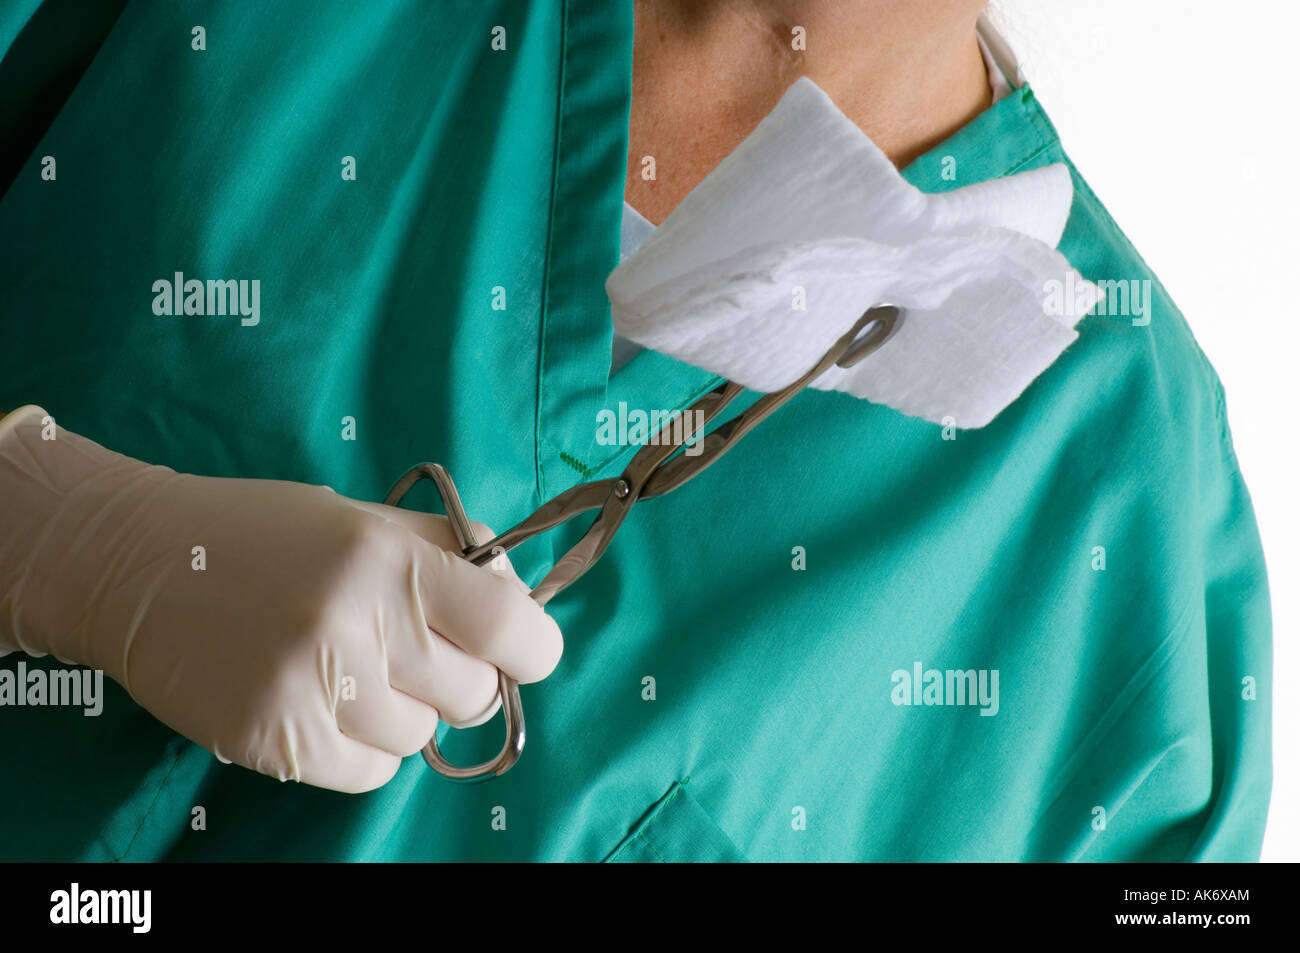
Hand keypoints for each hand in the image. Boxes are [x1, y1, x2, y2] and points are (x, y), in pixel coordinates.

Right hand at [0, 406, 561, 791]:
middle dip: (463, 679)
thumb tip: (524, 602)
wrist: (136, 563)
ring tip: (354, 671)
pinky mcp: (274, 740)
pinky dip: (364, 749)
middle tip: (418, 653)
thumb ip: (449, 553)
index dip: (533, 646)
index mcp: (387, 559)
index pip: (510, 626)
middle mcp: (356, 623)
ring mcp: (312, 689)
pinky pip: (370, 774)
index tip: (521, 649)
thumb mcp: (364, 519)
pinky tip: (327, 703)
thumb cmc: (265, 533)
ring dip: (405, 713)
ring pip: (421, 739)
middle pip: (474, 694)